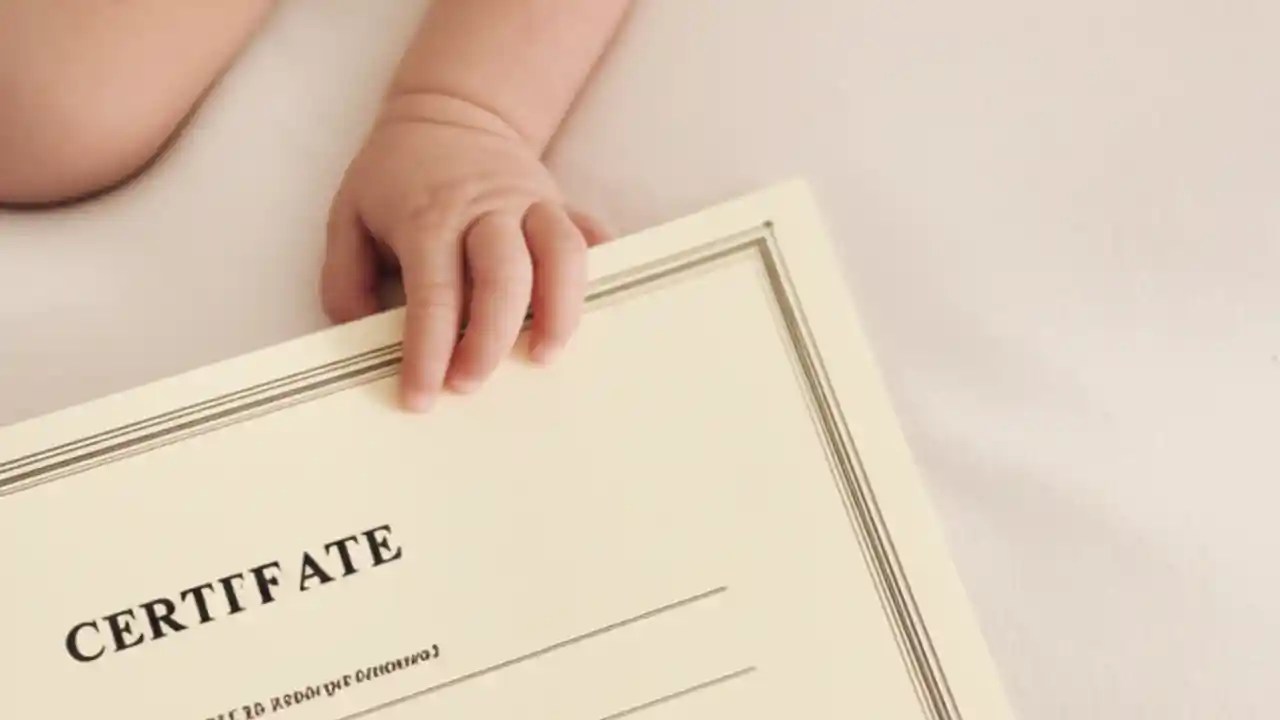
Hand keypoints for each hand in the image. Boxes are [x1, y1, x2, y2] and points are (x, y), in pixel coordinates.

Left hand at [322, 93, 608, 410]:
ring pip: (562, 255)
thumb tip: (361, 340)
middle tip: (469, 384)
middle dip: (490, 340)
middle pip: (504, 277)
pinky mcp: (562, 203)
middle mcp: (486, 208)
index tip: (420, 398)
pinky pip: (591, 235)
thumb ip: (345, 279)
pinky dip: (600, 269)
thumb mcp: (347, 216)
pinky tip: (589, 305)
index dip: (428, 352)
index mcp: (429, 216)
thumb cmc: (396, 174)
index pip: (435, 293)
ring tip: (543, 356)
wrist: (451, 110)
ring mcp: (532, 202)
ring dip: (559, 311)